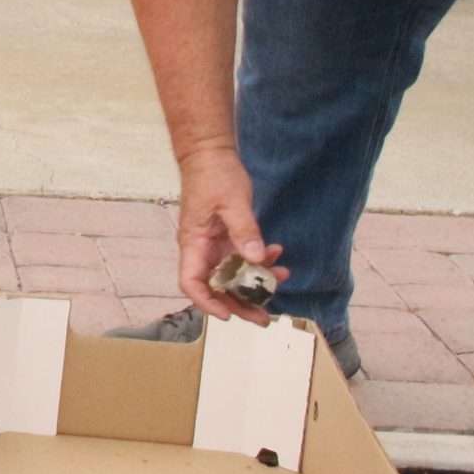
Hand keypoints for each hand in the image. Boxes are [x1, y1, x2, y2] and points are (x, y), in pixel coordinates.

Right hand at [176, 149, 287, 324]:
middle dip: (239, 305)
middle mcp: (202, 249)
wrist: (211, 154)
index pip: (192, 282)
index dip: (207, 302)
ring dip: (255, 283)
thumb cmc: (214, 175)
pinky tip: (276, 253)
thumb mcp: (232, 202)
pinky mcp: (226, 238)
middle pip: (215, 288)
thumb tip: (256, 259)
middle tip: (264, 318)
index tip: (228, 315)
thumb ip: (244, 231)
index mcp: (194, 243)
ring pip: (232, 276)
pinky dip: (260, 261)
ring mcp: (215, 245)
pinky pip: (242, 258)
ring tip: (281, 280)